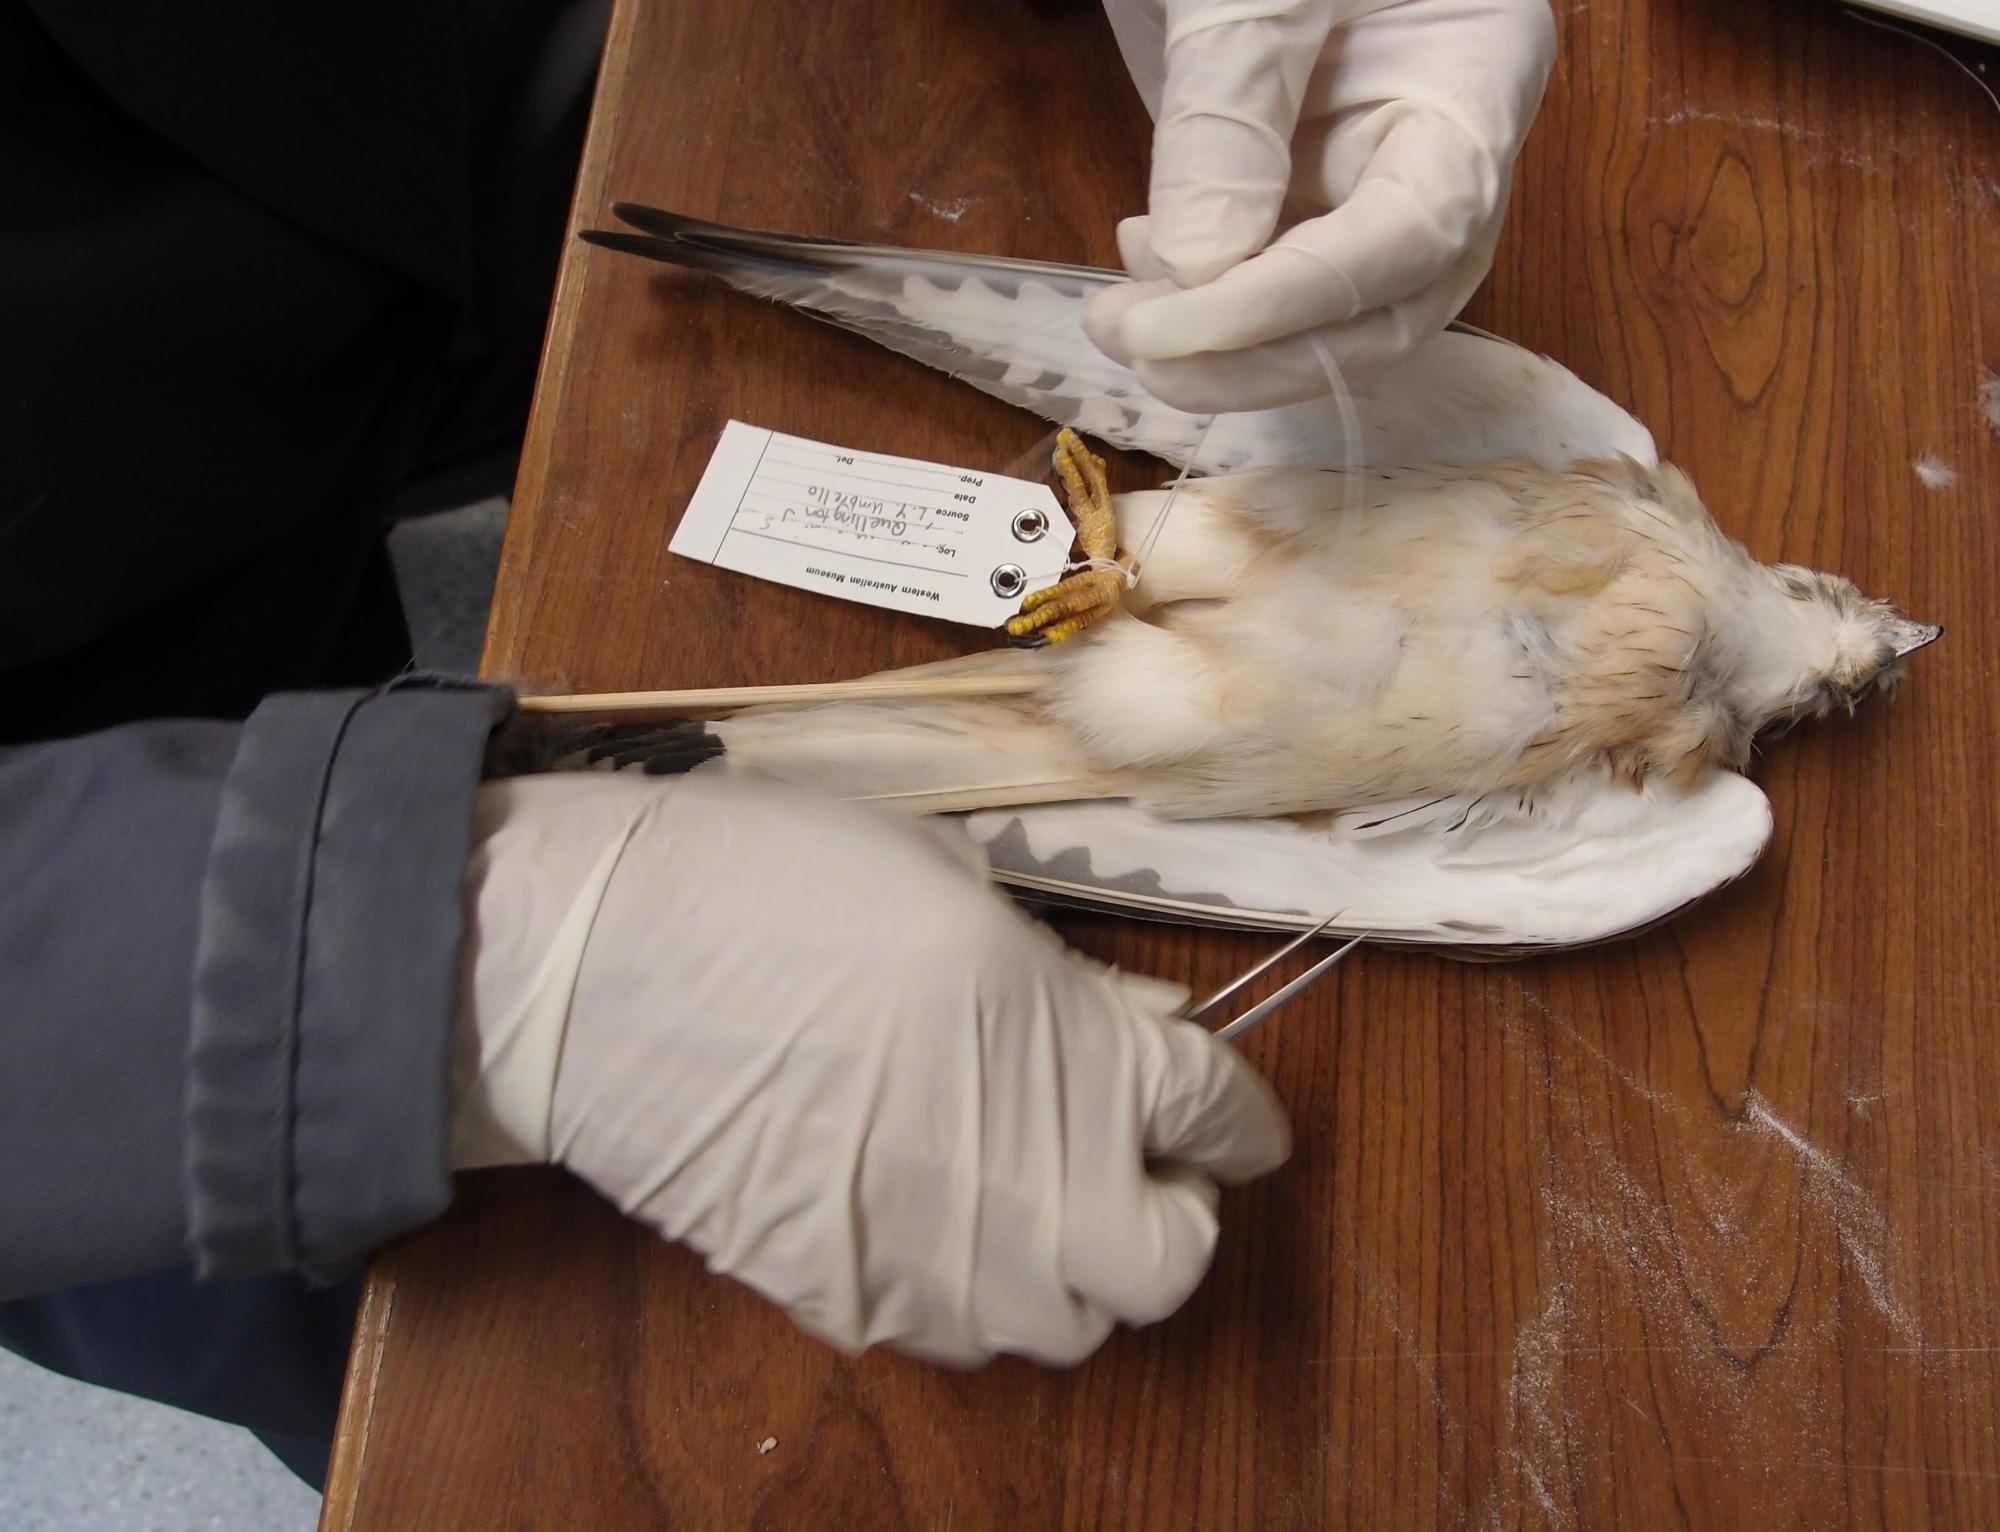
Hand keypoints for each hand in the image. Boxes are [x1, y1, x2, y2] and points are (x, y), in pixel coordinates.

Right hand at [450, 770, 1287, 1364]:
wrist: (608, 967)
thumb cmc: (783, 884)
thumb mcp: (955, 890)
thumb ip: (1070, 982)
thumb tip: (1140, 1027)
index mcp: (1088, 1054)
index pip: (1227, 1115)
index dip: (1239, 1114)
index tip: (1229, 1117)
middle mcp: (1043, 1183)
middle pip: (1173, 1260)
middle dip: (1171, 1216)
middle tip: (1131, 1163)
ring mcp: (944, 1262)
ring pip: (1066, 1323)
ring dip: (1071, 1266)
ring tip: (1021, 1191)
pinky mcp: (850, 1304)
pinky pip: (949, 1330)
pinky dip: (963, 1287)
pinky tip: (921, 1215)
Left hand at [1065, 0, 1555, 410]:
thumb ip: (1221, 128)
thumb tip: (1196, 278)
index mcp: (1480, 69)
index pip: (1414, 232)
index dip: (1296, 300)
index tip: (1179, 325)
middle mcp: (1450, 148)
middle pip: (1388, 308)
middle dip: (1260, 351)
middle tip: (1138, 343)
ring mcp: (1385, 182)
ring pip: (1335, 327)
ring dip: (1225, 351)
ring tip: (1122, 317)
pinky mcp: (1317, 203)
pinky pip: (1280, 298)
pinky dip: (1208, 312)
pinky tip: (1143, 268)